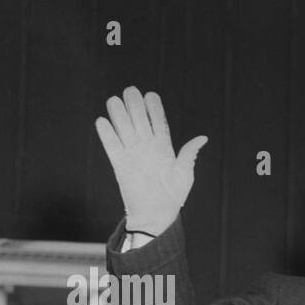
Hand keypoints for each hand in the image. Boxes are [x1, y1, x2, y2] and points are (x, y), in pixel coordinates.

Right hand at [95, 86, 207, 235]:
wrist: (156, 214)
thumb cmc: (173, 196)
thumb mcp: (185, 175)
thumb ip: (189, 155)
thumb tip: (202, 138)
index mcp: (164, 147)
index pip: (158, 122)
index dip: (154, 109)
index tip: (151, 95)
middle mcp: (147, 147)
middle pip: (138, 121)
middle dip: (134, 105)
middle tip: (130, 90)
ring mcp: (133, 154)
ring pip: (123, 129)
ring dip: (118, 115)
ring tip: (114, 100)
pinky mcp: (120, 164)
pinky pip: (112, 146)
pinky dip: (107, 135)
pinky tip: (102, 121)